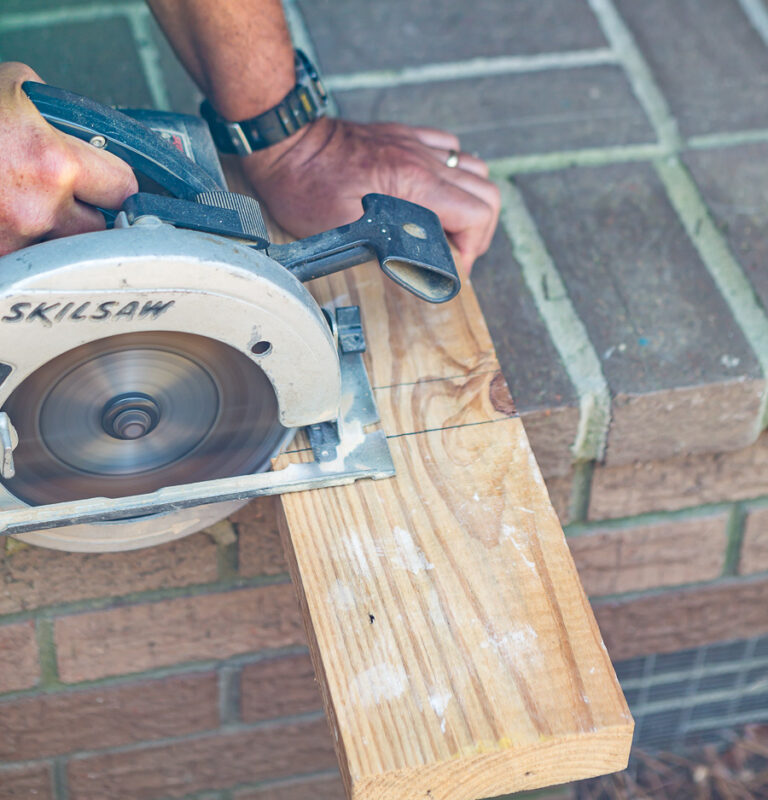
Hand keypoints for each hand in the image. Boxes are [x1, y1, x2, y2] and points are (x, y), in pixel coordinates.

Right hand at [0, 62, 137, 256]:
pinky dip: (21, 243)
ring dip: (54, 233)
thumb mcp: (12, 87)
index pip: (124, 188)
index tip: (112, 183)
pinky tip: (6, 218)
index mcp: (53, 163)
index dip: (119, 183)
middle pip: (99, 229)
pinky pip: (25, 258)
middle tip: (70, 198)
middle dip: (90, 214)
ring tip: (25, 205)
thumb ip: (56, 114)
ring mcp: (12, 238)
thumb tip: (79, 131)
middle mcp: (38, 208)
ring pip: (61, 248)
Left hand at [243, 117, 499, 273]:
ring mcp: (416, 144)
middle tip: (453, 253)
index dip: (470, 249)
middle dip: (477, 231)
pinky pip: (449, 148)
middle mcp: (423, 160)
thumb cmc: (306, 187)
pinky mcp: (404, 137)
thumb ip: (389, 247)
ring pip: (475, 169)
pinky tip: (434, 192)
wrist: (286, 142)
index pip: (475, 214)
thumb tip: (419, 267)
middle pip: (486, 194)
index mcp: (414, 184)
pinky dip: (454, 173)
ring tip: (448, 226)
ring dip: (470, 202)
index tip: (450, 267)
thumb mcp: (345, 232)